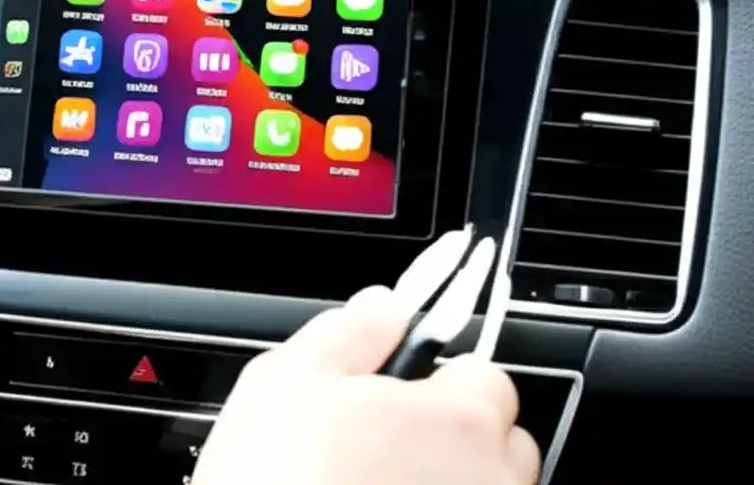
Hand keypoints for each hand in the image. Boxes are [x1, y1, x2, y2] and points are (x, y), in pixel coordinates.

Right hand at [193, 286, 539, 484]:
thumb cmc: (275, 484)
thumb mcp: (285, 383)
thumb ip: (349, 331)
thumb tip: (383, 305)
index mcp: (457, 419)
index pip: (483, 374)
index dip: (434, 381)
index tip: (402, 393)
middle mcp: (492, 479)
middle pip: (497, 440)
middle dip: (450, 437)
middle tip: (381, 447)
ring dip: (449, 481)